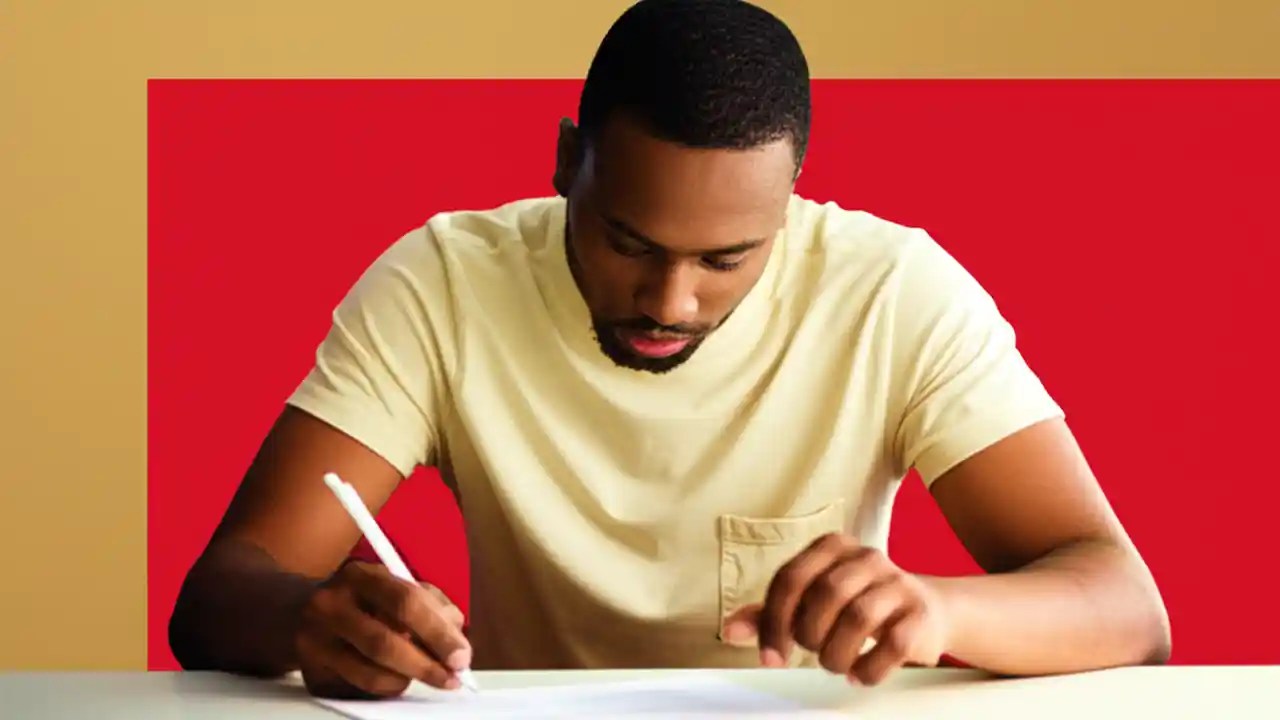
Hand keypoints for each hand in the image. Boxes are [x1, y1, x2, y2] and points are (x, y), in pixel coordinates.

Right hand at [295, 560, 470, 698]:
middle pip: (384, 643)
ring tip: (420, 675)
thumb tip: (456, 638)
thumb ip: (429, 605)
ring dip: (406, 679)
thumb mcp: (392, 586)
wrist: (296, 612)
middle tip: (451, 679)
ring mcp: (314, 642)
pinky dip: (385, 689)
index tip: (461, 656)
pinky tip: (393, 678)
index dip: (437, 632)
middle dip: (425, 665)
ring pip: (370, 674)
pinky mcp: (312, 674)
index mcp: (359, 575)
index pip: (405, 602)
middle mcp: (330, 606)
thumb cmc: (359, 599)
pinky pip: (357, 691)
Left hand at [721, 533, 949, 685]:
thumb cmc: (855, 605)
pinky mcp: (920, 613)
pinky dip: (868, 669)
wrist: (926, 611)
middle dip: (809, 635)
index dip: (774, 621)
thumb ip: (772, 612)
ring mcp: (898, 582)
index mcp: (832, 547)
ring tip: (835, 665)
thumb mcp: (811, 601)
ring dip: (837, 655)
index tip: (770, 656)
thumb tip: (731, 629)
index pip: (791, 577)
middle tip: (812, 652)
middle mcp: (866, 557)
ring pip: (858, 618)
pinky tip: (859, 673)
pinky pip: (892, 645)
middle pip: (824, 594)